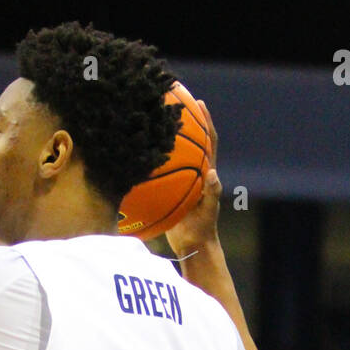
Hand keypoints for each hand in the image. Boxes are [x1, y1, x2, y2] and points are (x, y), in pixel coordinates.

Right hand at [165, 101, 222, 258]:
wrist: (193, 246)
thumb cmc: (203, 230)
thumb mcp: (208, 212)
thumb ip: (212, 193)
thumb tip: (212, 172)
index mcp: (207, 173)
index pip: (209, 141)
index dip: (206, 122)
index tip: (199, 103)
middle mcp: (195, 173)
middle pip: (191, 141)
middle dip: (185, 121)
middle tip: (172, 103)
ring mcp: (182, 182)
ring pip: (173, 155)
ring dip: (165, 139)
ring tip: (152, 123)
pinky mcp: (170, 191)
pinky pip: (159, 173)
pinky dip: (152, 163)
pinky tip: (137, 156)